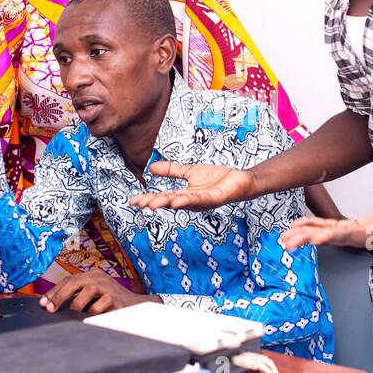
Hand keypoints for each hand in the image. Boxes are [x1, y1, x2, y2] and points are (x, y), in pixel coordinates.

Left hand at [40, 271, 156, 314]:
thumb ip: (79, 294)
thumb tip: (52, 303)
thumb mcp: (95, 293)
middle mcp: (99, 277)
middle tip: (50, 309)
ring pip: (83, 296)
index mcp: (92, 274)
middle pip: (73, 283)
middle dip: (59, 297)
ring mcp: (107, 287)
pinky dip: (91, 315)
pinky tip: (94, 318)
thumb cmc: (111, 302)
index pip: (68, 279)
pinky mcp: (114, 299)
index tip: (43, 303)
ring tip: (75, 316)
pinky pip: (96, 309)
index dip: (54, 291)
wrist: (137, 306)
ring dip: (76, 308)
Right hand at [127, 161, 256, 209]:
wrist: (240, 180)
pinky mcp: (215, 198)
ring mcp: (202, 202)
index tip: (132, 201)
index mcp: (184, 196)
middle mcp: (191, 202)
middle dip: (153, 203)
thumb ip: (172, 171)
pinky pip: (200, 200)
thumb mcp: (190, 172)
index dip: (147, 199)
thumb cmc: (217, 178)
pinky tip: (177, 200)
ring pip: (181, 203)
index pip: (162, 197)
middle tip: (138, 204)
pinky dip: (188, 200)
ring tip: (151, 204)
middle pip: (169, 202)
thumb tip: (151, 168)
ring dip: (166, 204)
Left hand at [279, 200, 372, 250]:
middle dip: (306, 239)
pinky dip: (313, 224)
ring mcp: (353, 231)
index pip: (345, 236)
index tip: (311, 240)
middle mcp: (357, 235)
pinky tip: (297, 224)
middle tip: (285, 243)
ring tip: (283, 238)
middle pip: (328, 238)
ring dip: (304, 234)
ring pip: (324, 233)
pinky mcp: (352, 226)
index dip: (327, 237)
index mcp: (369, 234)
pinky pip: (328, 226)